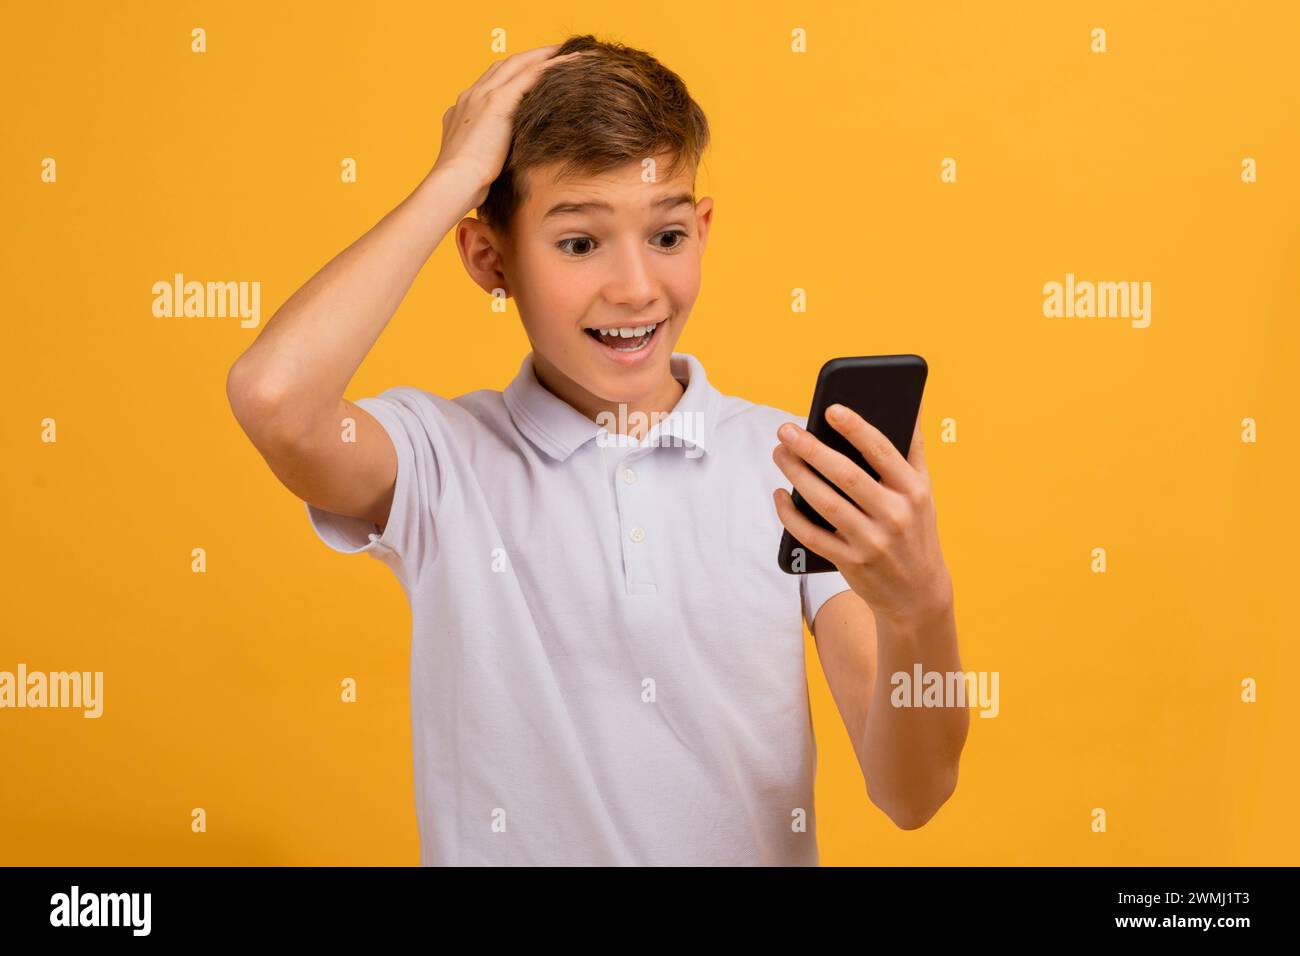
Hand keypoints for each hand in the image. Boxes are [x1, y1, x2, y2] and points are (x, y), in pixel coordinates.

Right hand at [430, 44, 587, 207]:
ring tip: (570, 52)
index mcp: (462, 110)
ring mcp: (483, 95)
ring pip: (519, 64)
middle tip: (556, 52)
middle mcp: (471, 95)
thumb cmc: (465, 186)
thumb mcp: (474, 163)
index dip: (513, 74)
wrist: (453, 184)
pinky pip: (531, 75)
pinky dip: (552, 66)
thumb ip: (486, 153)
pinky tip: (572, 63)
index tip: (533, 73)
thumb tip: (500, 161)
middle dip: (531, 56)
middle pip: (506, 65)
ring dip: (545, 55)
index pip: (491, 82)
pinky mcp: (498, 101)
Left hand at [771, 399, 951, 628]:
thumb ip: (914, 446)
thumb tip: (913, 400)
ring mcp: (872, 541)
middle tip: (786, 430)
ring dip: (797, 475)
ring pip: (825, 503)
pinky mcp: (851, 563)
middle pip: (846, 475)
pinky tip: (780, 495)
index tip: (830, 409)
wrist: (918, 593)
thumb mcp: (923, 490)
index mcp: (913, 490)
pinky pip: (811, 536)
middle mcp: (895, 515)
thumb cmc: (915, 529)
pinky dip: (791, 515)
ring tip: (780, 453)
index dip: (856, 428)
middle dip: (812, 449)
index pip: (882, 451)